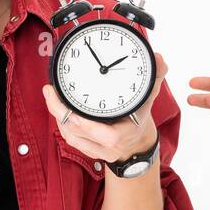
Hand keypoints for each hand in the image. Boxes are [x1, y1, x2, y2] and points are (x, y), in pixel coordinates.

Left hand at [42, 52, 166, 161]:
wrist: (138, 143)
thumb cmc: (140, 118)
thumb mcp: (148, 97)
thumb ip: (154, 77)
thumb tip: (159, 59)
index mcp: (126, 133)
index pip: (107, 136)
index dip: (86, 124)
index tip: (71, 106)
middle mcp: (110, 146)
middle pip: (79, 133)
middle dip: (61, 112)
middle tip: (50, 91)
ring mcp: (98, 150)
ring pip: (72, 136)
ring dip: (58, 116)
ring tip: (51, 95)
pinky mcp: (88, 149)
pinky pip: (70, 138)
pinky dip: (62, 122)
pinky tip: (57, 108)